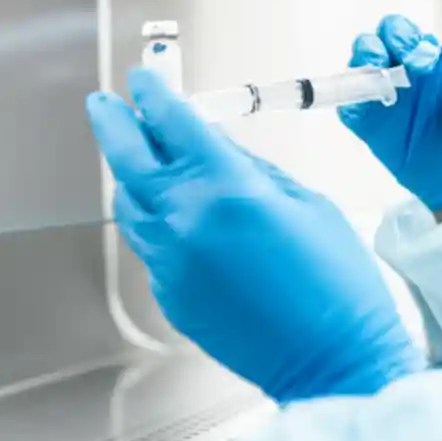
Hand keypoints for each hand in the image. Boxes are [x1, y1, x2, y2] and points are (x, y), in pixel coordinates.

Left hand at [87, 68, 422, 402]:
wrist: (331, 361)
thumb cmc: (336, 283)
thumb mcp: (306, 203)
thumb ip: (252, 169)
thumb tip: (218, 148)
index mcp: (225, 187)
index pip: (171, 120)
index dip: (154, 92)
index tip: (145, 79)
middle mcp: (185, 221)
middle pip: (126, 156)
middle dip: (113, 121)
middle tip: (105, 103)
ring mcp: (170, 262)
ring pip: (129, 205)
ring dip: (131, 176)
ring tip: (141, 161)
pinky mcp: (169, 295)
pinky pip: (150, 246)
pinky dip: (157, 224)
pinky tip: (180, 221)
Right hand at [339, 15, 441, 213]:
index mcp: (425, 61)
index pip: (404, 32)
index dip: (407, 37)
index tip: (423, 61)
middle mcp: (399, 73)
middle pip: (376, 39)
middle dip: (383, 41)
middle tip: (401, 61)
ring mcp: (380, 99)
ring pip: (357, 65)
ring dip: (363, 61)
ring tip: (380, 76)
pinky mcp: (368, 126)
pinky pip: (348, 107)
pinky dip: (349, 100)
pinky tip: (365, 105)